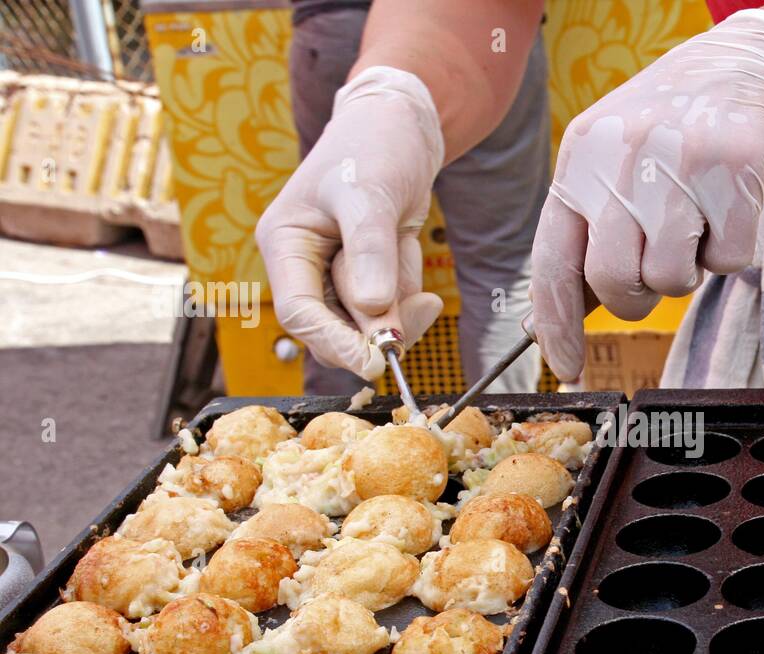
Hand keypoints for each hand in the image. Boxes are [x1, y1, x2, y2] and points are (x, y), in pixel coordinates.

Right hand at [256, 66, 445, 378]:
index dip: (335, 343)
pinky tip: (415, 263)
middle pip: (333, 328)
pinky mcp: (368, 277)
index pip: (299, 312)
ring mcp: (337, 274)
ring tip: (413, 263)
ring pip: (366, 323)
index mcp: (285, 243)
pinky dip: (408, 297)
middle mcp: (304, 265)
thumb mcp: (370, 194)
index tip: (377, 361)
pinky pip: (390, 307)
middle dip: (376, 330)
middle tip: (420, 313)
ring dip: (399, 307)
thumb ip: (370, 254)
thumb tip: (371, 311)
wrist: (403, 125)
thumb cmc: (374, 145)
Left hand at [527, 9, 763, 381]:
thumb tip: (551, 322)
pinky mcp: (734, 171)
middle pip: (615, 280)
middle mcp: (620, 159)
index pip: (554, 263)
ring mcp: (678, 163)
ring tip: (694, 226)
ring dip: (687, 272)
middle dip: (636, 297)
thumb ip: (584, 234)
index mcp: (578, 163)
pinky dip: (731, 252)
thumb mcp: (607, 164)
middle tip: (656, 269)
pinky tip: (726, 209)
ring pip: (671, 278)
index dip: (557, 325)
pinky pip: (727, 262)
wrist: (741, 67)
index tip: (567, 367)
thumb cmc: (667, 132)